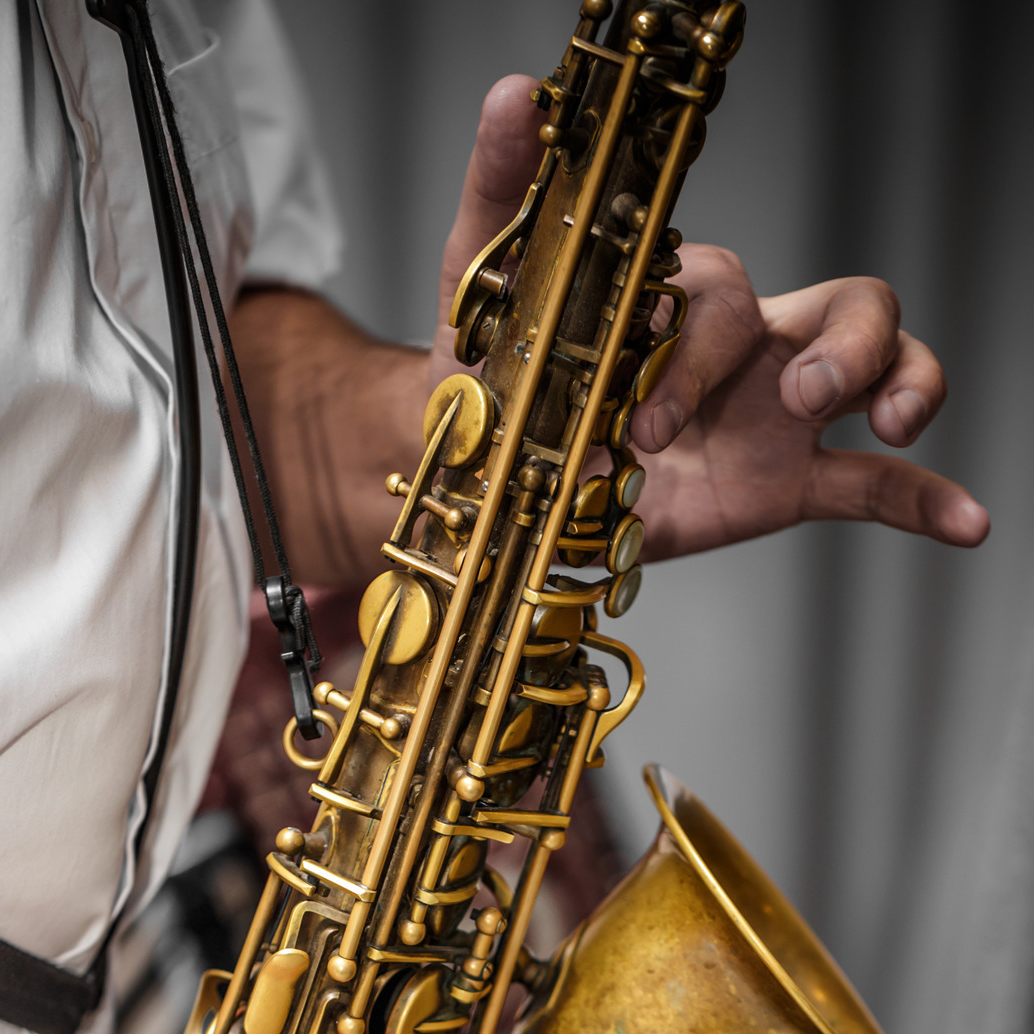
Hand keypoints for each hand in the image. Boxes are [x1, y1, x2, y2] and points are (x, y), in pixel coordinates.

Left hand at [435, 77, 988, 557]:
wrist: (491, 484)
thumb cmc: (491, 379)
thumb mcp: (481, 285)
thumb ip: (503, 190)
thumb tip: (518, 93)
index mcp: (686, 296)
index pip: (730, 292)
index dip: (701, 352)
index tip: (642, 422)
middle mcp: (745, 343)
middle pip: (844, 301)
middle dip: (830, 351)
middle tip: (789, 401)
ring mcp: (775, 410)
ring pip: (882, 361)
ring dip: (900, 378)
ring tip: (883, 418)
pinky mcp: (785, 481)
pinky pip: (875, 485)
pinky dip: (927, 499)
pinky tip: (969, 523)